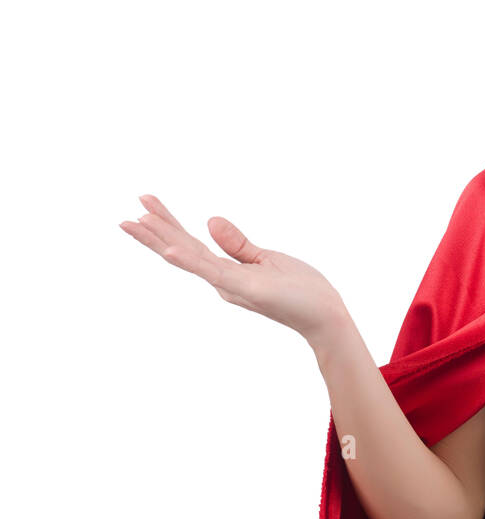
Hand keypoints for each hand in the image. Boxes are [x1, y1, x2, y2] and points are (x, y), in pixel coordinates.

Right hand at [120, 194, 350, 346]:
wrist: (325, 316)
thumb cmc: (301, 291)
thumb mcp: (266, 259)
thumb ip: (237, 244)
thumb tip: (210, 220)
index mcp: (226, 273)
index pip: (190, 245)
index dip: (168, 224)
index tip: (146, 202)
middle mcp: (222, 281)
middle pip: (182, 250)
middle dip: (155, 231)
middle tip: (125, 214)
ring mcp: (231, 286)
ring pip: (190, 258)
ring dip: (161, 241)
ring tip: (134, 224)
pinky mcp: (246, 288)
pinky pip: (214, 272)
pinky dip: (190, 261)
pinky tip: (169, 250)